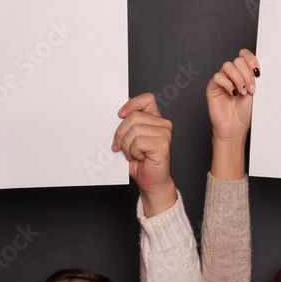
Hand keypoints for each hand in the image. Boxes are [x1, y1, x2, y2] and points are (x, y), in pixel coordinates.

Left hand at [113, 93, 175, 216]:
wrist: (150, 182)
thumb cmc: (139, 162)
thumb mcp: (128, 139)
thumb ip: (126, 125)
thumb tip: (115, 113)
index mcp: (154, 118)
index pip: (146, 99)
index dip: (131, 104)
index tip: (119, 115)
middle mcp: (162, 123)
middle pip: (134, 116)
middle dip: (120, 133)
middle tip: (118, 146)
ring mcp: (164, 132)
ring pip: (134, 129)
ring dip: (126, 146)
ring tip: (131, 154)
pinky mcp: (163, 143)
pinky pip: (138, 141)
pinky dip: (133, 152)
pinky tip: (139, 158)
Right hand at [207, 49, 258, 143]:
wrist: (235, 128)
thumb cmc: (245, 112)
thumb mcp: (256, 92)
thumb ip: (255, 78)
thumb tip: (258, 67)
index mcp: (243, 72)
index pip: (244, 54)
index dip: (251, 60)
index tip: (258, 73)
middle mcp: (232, 74)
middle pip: (238, 60)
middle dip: (247, 74)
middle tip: (252, 89)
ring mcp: (222, 80)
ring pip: (228, 66)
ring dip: (238, 78)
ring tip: (243, 92)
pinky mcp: (212, 87)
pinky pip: (218, 77)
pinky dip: (228, 84)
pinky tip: (233, 93)